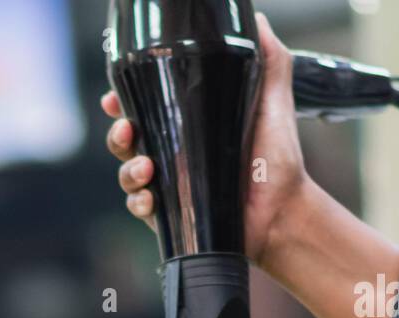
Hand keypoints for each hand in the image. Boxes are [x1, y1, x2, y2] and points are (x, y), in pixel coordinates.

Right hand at [102, 12, 308, 265]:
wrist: (283, 208)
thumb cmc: (276, 158)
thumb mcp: (272, 99)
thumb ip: (267, 59)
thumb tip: (257, 20)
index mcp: (187, 124)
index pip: (143, 108)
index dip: (123, 102)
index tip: (115, 98)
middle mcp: (173, 154)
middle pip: (125, 141)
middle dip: (117, 134)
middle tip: (126, 129)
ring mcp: (169, 186)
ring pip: (127, 175)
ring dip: (128, 170)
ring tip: (146, 168)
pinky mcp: (171, 216)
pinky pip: (140, 208)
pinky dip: (139, 203)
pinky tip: (150, 199)